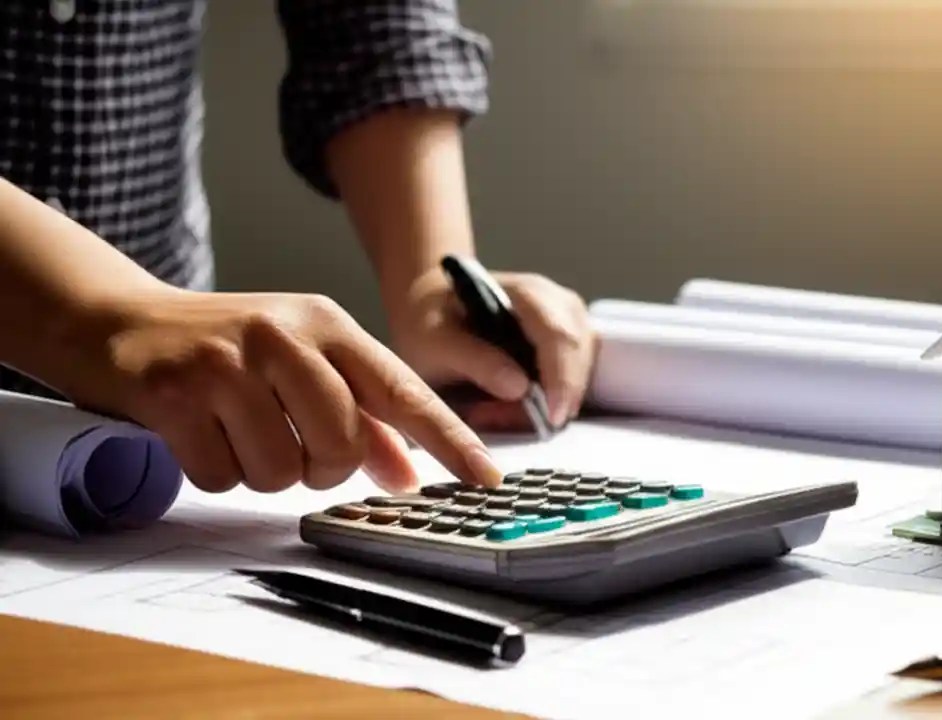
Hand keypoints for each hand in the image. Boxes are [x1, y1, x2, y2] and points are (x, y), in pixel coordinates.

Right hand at [62, 287, 503, 493]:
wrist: (120, 323)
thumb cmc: (228, 350)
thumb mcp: (303, 363)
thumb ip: (361, 415)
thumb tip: (410, 473)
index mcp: (326, 324)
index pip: (402, 389)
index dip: (449, 438)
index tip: (487, 477)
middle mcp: (283, 335)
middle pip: (344, 444)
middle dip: (324, 467)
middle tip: (293, 444)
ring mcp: (227, 362)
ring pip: (283, 471)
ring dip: (264, 472)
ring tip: (240, 431)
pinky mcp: (175, 394)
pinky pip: (224, 477)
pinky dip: (217, 471)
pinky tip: (202, 434)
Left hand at [389, 269, 595, 431]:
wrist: (432, 313)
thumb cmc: (432, 323)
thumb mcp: (436, 341)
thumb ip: (475, 360)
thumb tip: (520, 389)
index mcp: (528, 293)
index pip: (558, 334)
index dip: (560, 378)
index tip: (551, 418)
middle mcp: (560, 305)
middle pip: (576, 357)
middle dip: (548, 398)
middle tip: (496, 419)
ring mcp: (570, 328)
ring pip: (579, 376)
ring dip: (543, 405)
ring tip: (489, 411)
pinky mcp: (569, 351)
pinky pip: (571, 385)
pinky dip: (543, 404)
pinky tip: (506, 407)